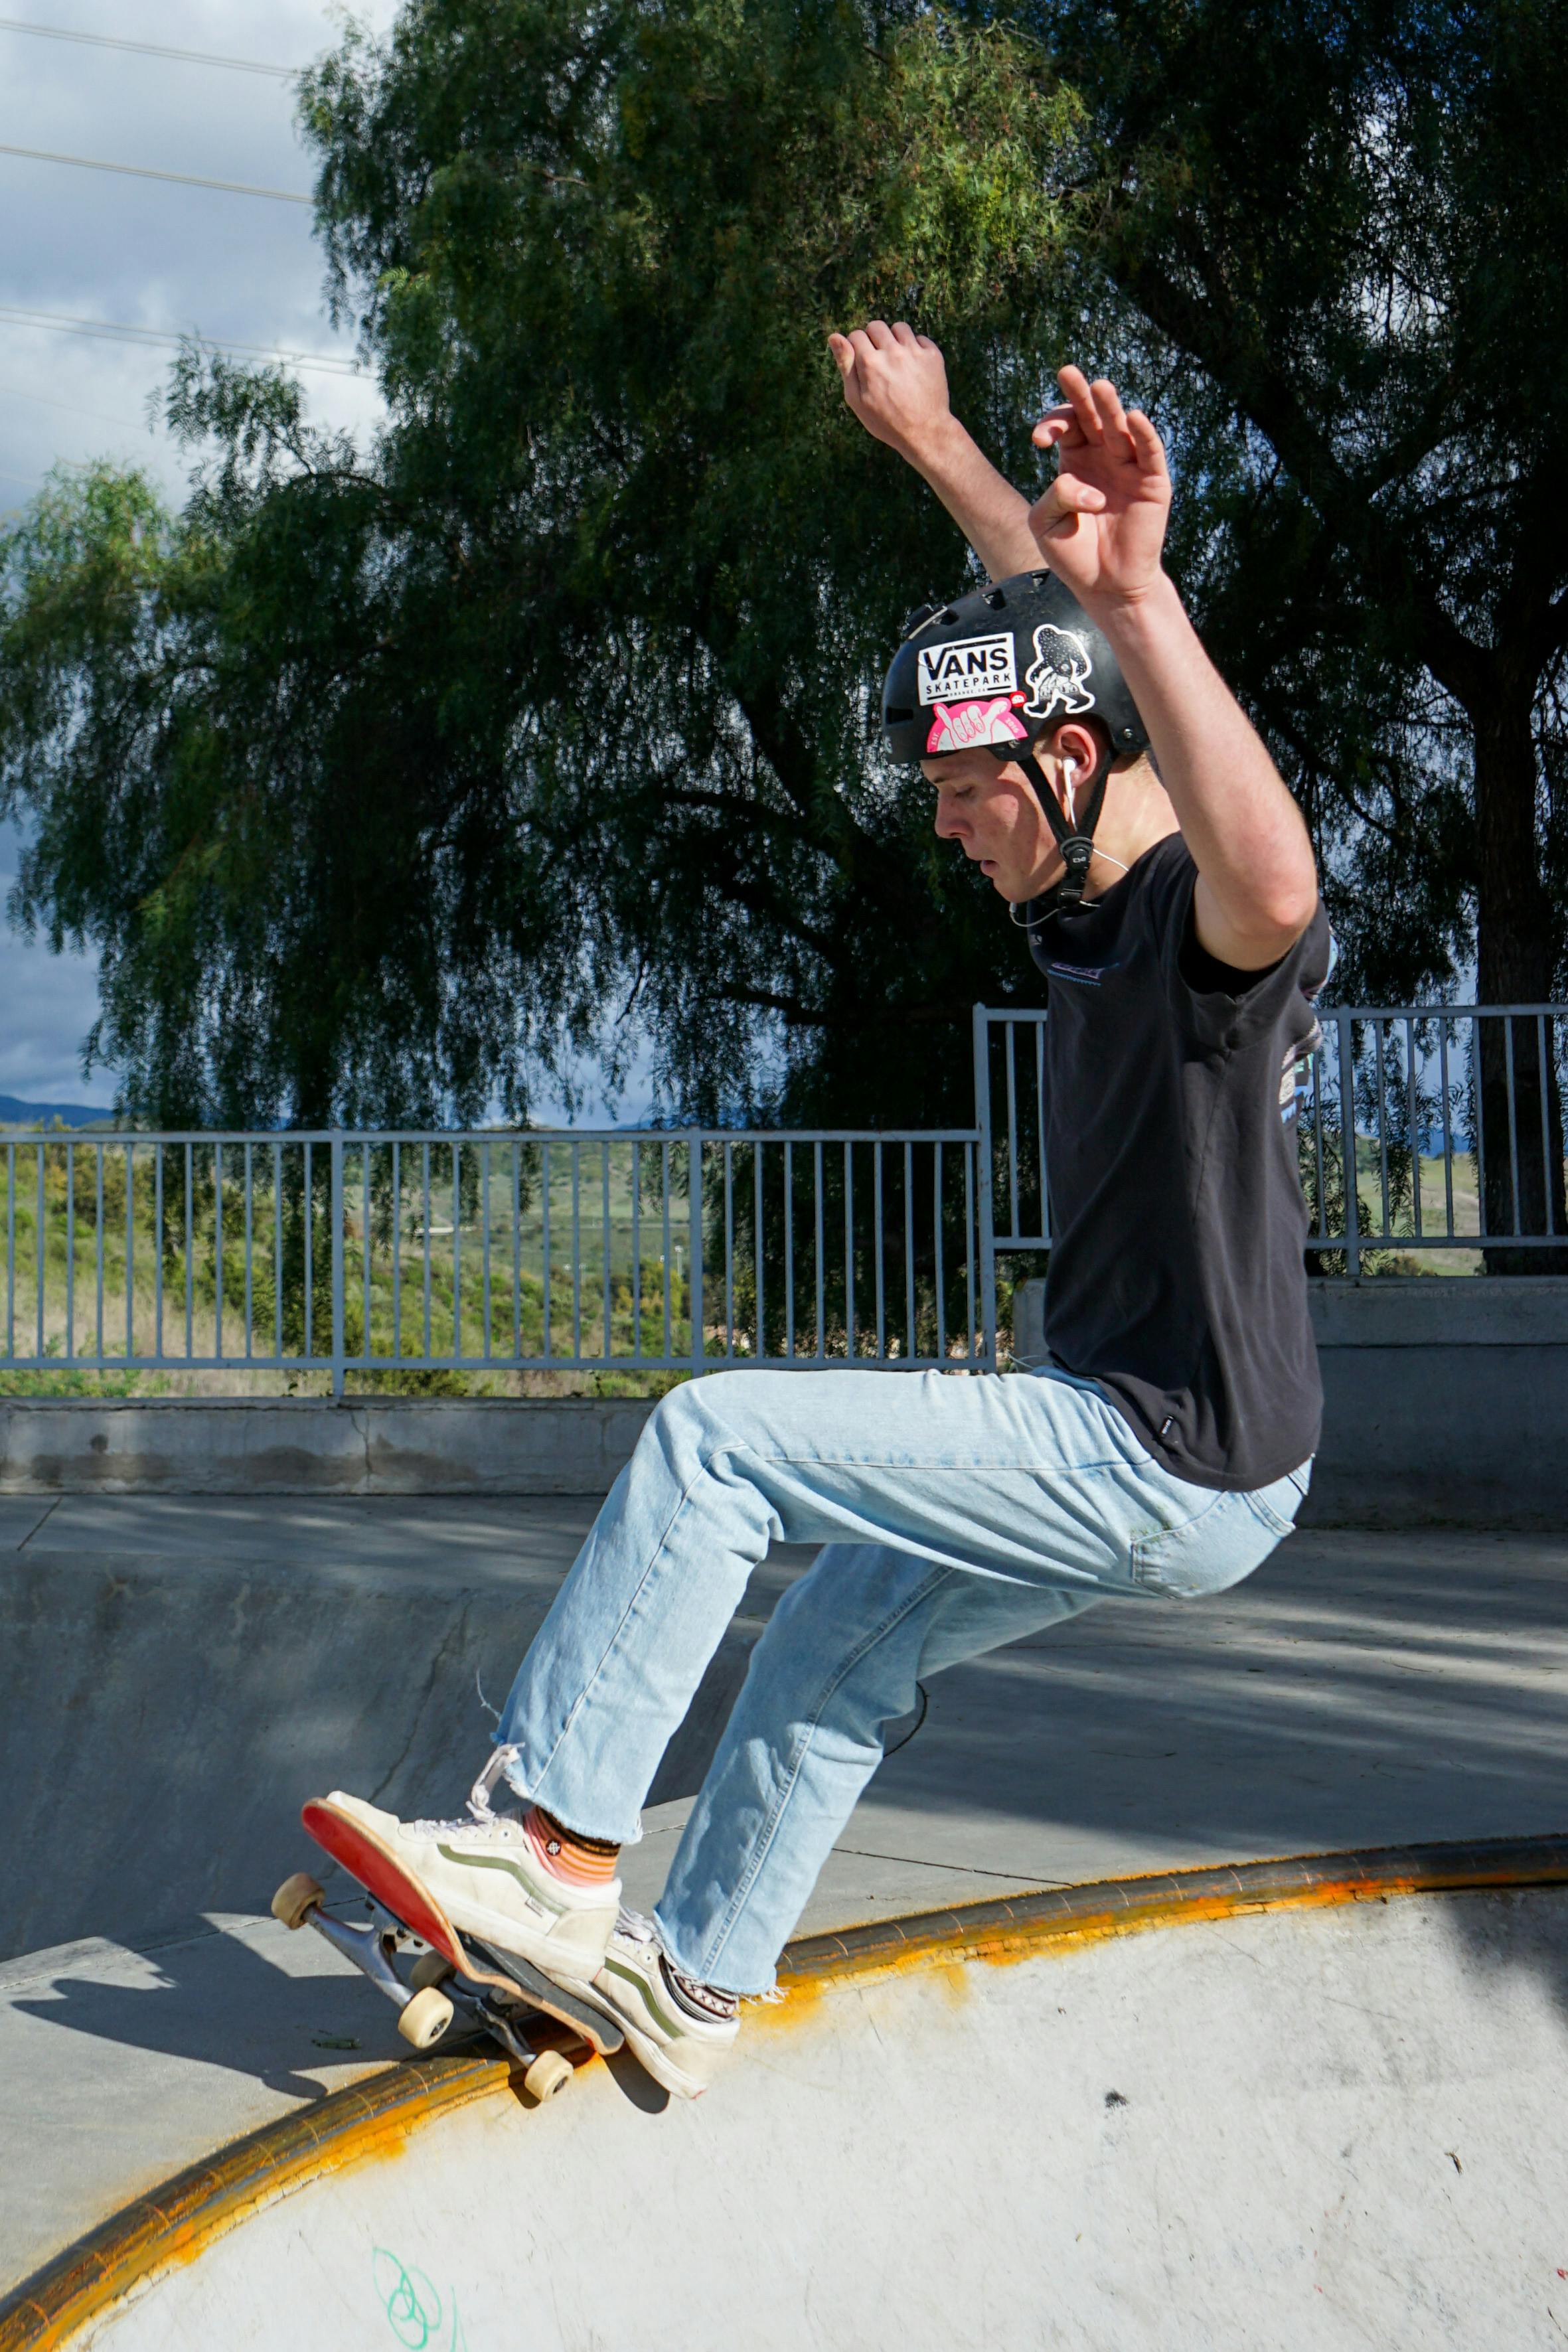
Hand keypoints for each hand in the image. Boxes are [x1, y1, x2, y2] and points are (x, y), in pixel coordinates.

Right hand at [828, 320, 953, 457]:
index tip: (862, 364)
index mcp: (869, 362)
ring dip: (894, 339)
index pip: (856, 335)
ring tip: (896, 361)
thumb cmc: (885, 421)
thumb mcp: (857, 400)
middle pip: (876, 326)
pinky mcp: (932, 355)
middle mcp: (892, 352)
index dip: (856, 348)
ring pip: (898, 328)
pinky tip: (912, 368)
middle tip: (879, 362)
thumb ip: (845, 366)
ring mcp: (914, 352)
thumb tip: (833, 336)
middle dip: (873, 339)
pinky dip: (914, 348)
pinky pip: (919, 338)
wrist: (925, 433)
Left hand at [1028, 367, 1170, 608]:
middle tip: (1066, 371)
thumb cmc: (1074, 554)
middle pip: (1092, 415)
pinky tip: (1133, 417)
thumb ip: (1054, 496)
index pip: (1065, 426)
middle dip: (1080, 394)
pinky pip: (1149, 452)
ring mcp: (1129, 466)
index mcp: (1076, 460)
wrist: (1105, 586)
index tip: (1040, 440)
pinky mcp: (1153, 482)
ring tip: (1100, 387)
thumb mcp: (1045, 524)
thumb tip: (1087, 487)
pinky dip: (1143, 433)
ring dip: (1110, 406)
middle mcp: (1104, 456)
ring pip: (1121, 427)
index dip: (1052, 423)